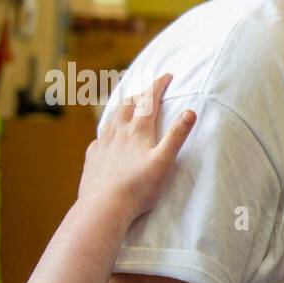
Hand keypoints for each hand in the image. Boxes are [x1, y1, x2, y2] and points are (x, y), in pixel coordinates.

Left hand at [78, 74, 195, 220]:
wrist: (104, 206)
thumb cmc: (138, 187)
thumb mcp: (164, 161)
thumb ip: (177, 135)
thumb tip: (191, 111)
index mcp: (137, 130)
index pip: (148, 100)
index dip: (158, 85)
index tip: (167, 76)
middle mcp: (118, 131)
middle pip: (128, 104)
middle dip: (140, 94)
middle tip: (149, 92)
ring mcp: (103, 143)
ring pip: (112, 117)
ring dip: (122, 107)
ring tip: (128, 106)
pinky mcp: (93, 156)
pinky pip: (100, 137)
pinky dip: (108, 130)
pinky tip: (108, 137)